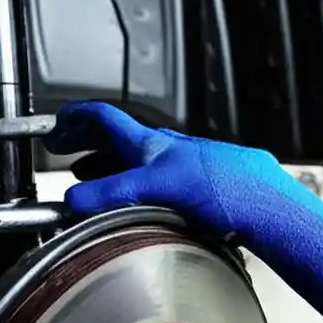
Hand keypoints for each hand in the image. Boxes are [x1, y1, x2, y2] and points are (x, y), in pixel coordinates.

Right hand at [43, 100, 307, 241]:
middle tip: (63, 150)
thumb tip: (72, 199)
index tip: (54, 123)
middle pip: (115, 138)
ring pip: (133, 160)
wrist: (268, 204)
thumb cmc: (224, 187)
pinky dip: (128, 185)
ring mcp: (178, 168)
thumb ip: (112, 194)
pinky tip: (131, 204)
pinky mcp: (193, 188)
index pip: (104, 118)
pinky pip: (150, 179)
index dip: (75, 117)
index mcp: (149, 143)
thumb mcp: (155, 189)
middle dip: (84, 142)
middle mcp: (163, 151)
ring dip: (105, 165)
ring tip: (89, 179)